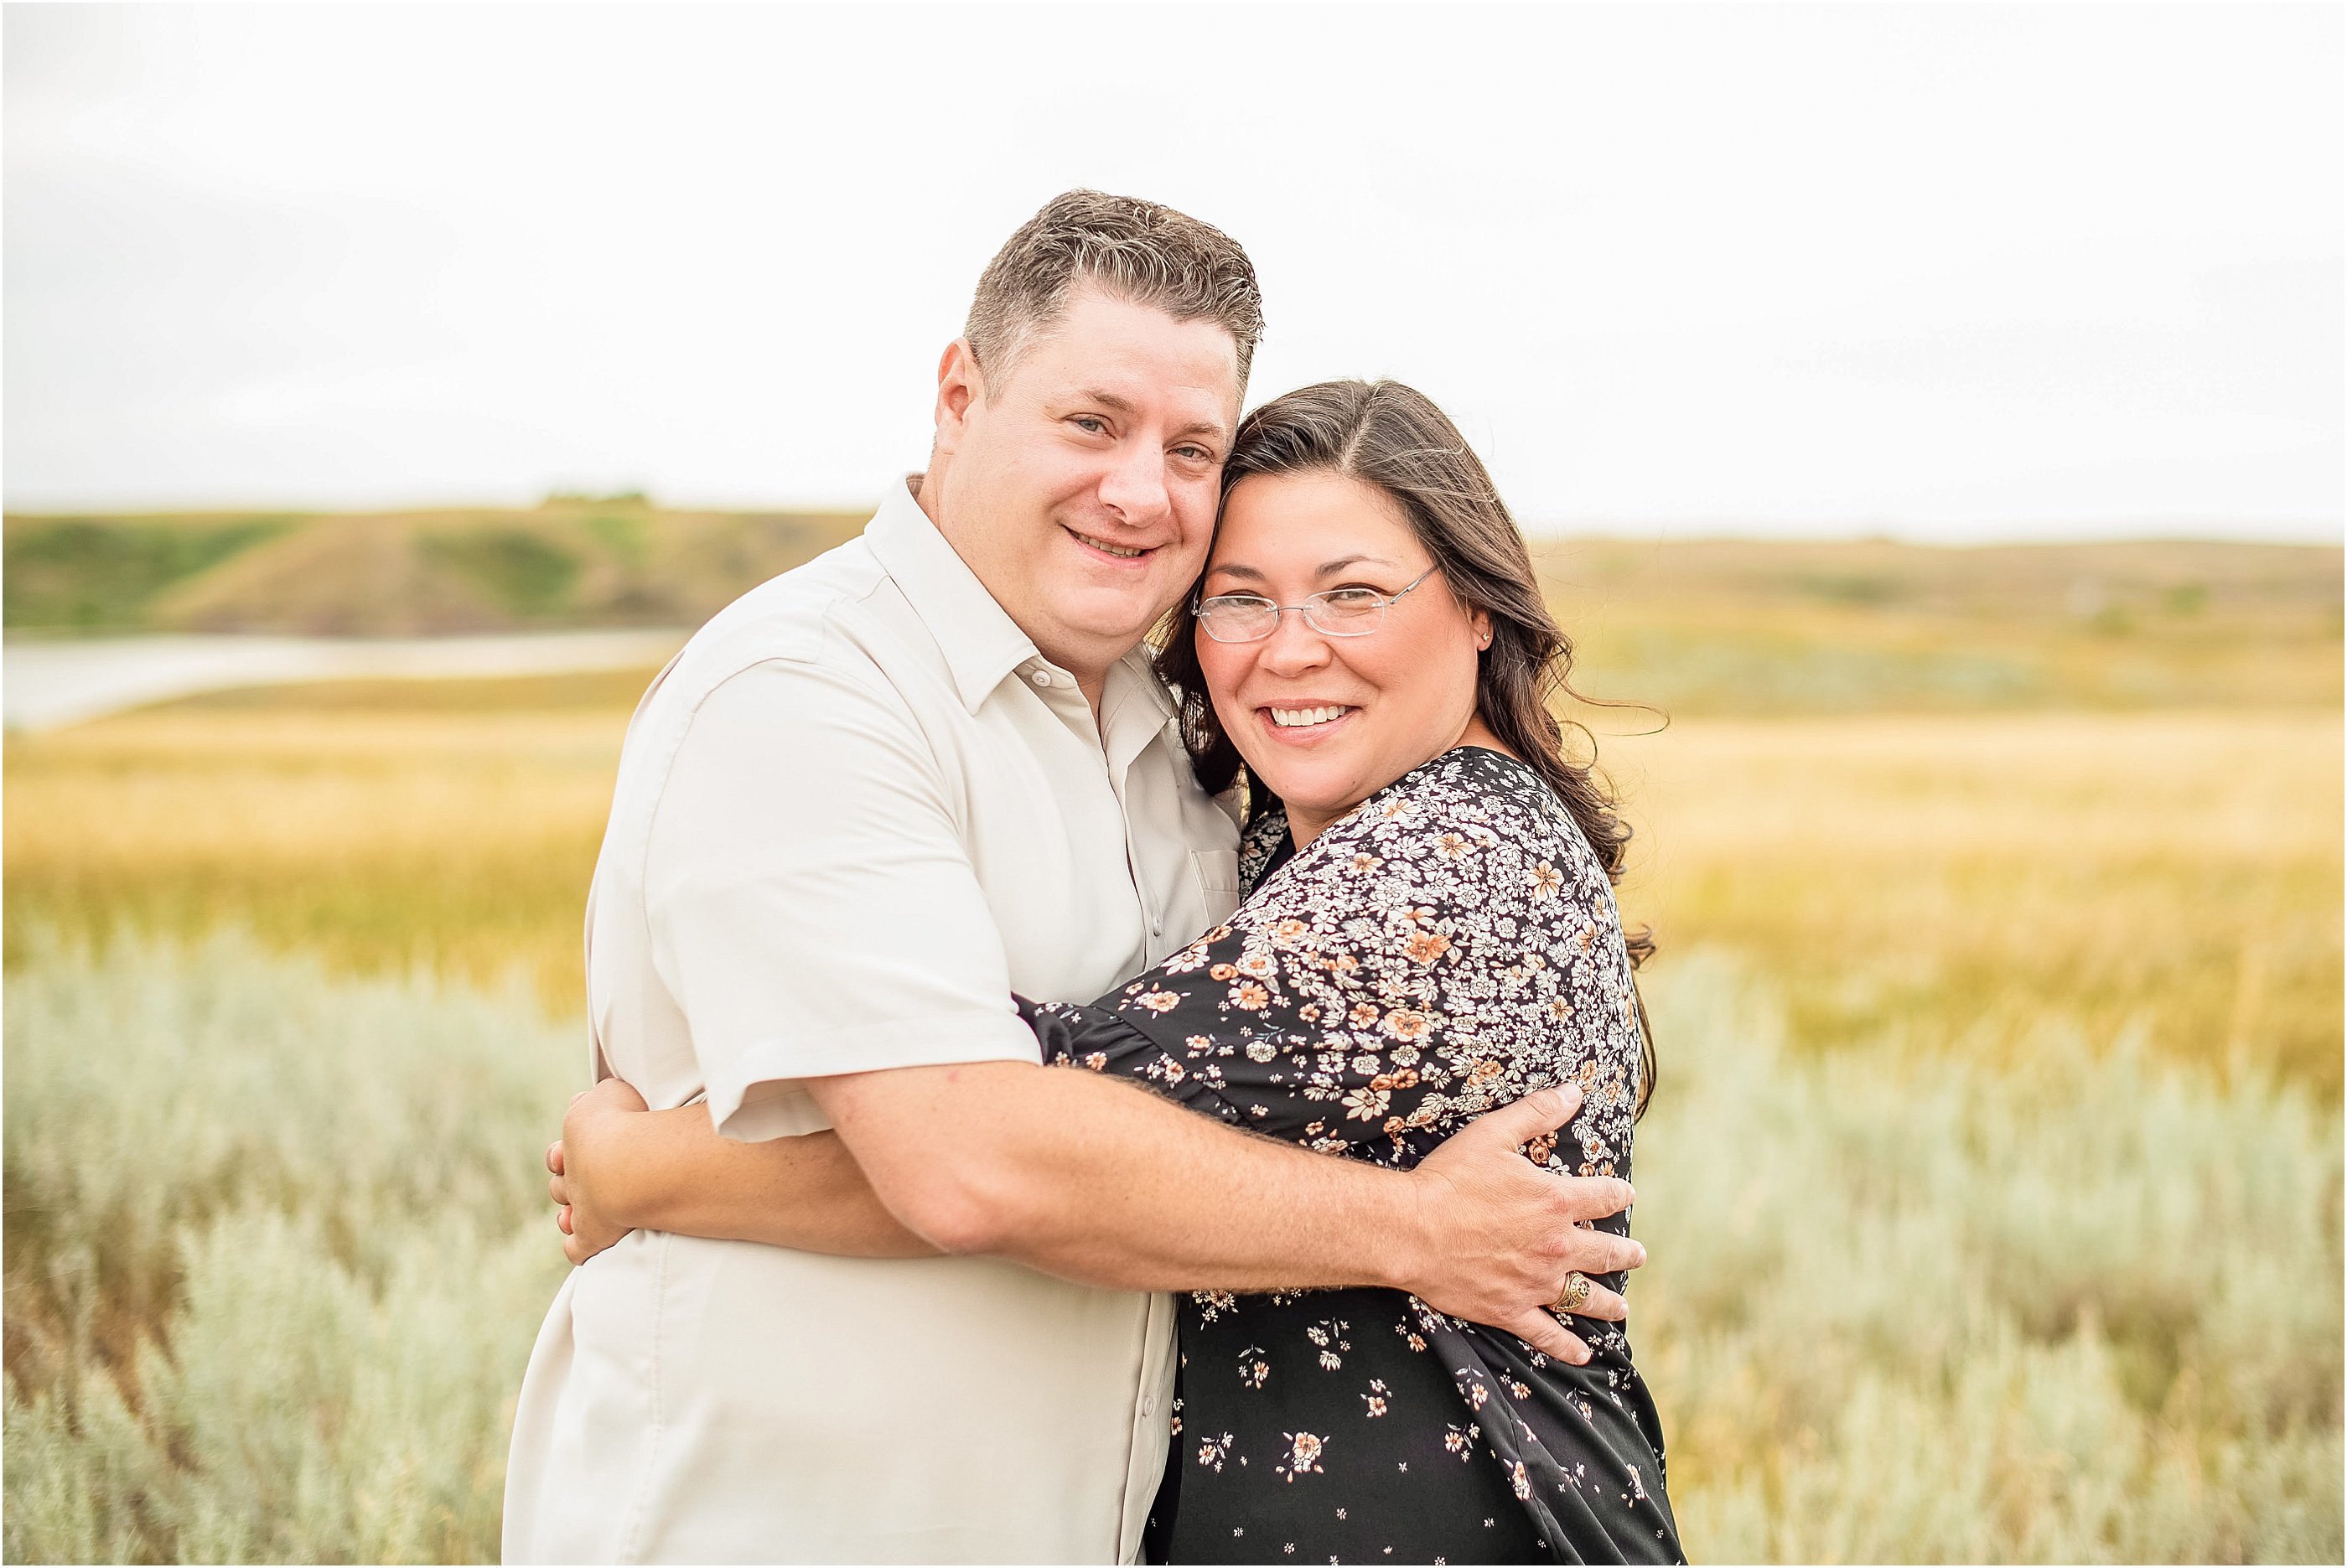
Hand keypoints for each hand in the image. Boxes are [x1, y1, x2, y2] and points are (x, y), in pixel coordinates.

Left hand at [547, 1076, 650, 1265]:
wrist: (625, 1164)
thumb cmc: (622, 1122)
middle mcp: (573, 1178)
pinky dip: (580, 1248)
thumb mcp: (611, 1093)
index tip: (577, 1151)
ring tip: (583, 1212)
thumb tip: (590, 1098)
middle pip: (559, 1185)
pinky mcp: (591, 1238)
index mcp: (573, 1144)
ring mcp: (581, 1210)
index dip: (565, 1152)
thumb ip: (600, 1097)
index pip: (559, 1153)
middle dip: (569, 1183)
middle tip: (591, 1179)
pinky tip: (588, 1246)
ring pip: (566, 1217)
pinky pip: (577, 1249)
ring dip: (572, 1215)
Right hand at [1400, 1086, 1644, 1364]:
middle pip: (1606, 1252)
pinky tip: (1583, 1354)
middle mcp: (1556, 1246)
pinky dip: (1567, 1346)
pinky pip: (1547, 1333)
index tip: (1625, 1194)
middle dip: (1625, 1253)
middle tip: (1637, 1254)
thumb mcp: (1493, 1134)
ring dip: (1609, 1303)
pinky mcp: (1511, 1310)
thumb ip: (1537, 1113)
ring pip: (1586, 1298)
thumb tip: (1573, 1092)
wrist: (1411, 1229)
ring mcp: (1536, 1283)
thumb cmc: (1449, 1179)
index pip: (1604, 1196)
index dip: (1618, 1193)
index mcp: (1556, 1201)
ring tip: (1622, 1307)